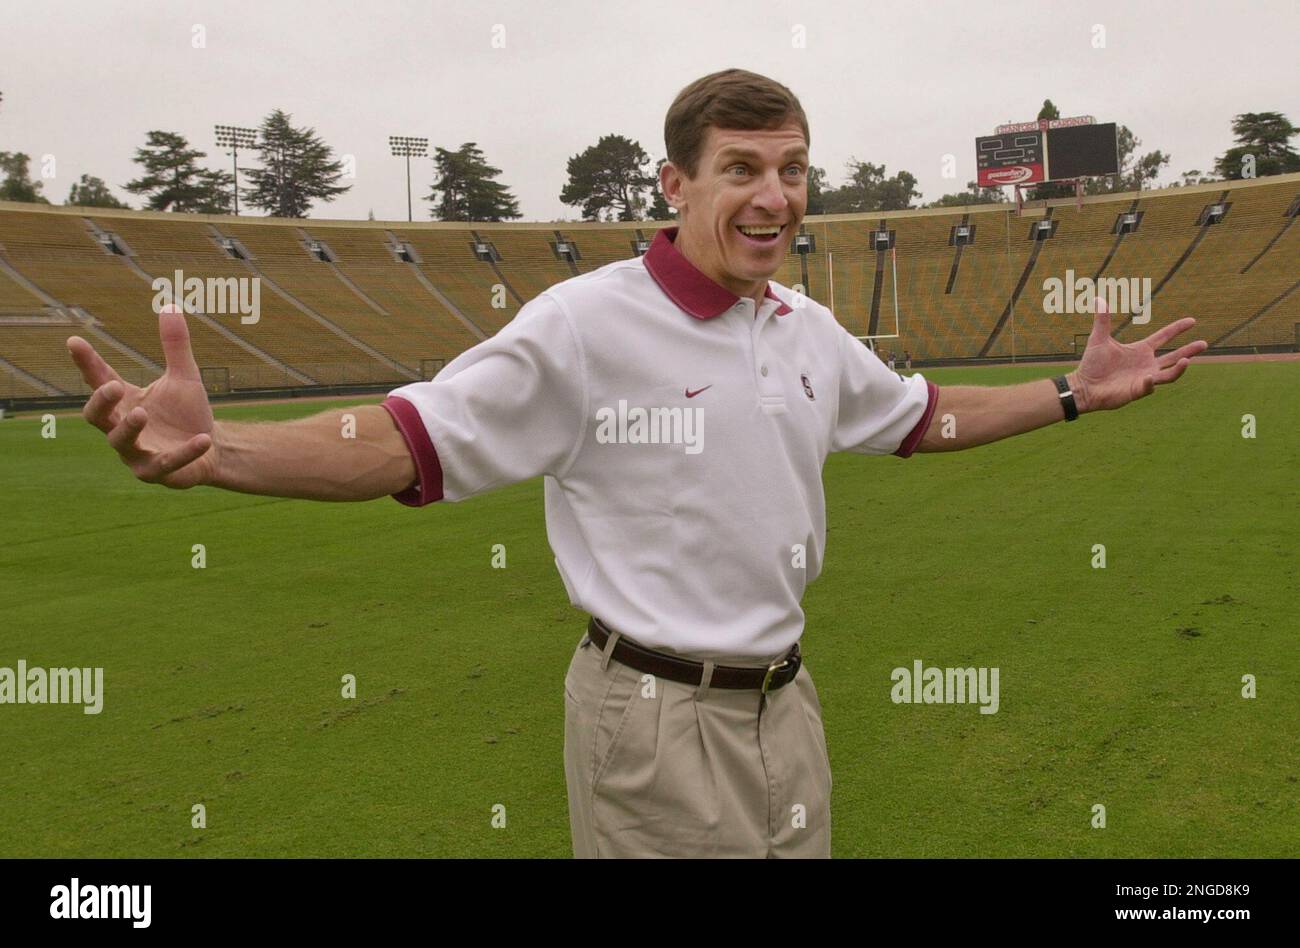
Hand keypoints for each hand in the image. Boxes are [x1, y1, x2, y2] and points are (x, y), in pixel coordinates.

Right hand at [68, 305, 217, 487]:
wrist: (212, 450)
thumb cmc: (188, 414)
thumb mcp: (184, 376)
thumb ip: (175, 346)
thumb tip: (170, 305)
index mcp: (125, 402)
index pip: (100, 380)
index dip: (87, 363)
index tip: (74, 341)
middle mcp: (122, 428)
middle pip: (96, 416)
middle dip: (100, 401)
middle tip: (111, 385)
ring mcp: (137, 453)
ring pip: (121, 442)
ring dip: (129, 427)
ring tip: (141, 411)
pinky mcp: (159, 472)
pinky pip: (168, 462)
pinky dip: (185, 451)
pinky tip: (204, 438)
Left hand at [1067, 299, 1207, 412]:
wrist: (1083, 387)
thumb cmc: (1092, 365)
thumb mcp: (1099, 339)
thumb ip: (1102, 320)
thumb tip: (1099, 298)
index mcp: (1141, 350)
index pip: (1164, 337)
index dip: (1177, 329)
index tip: (1192, 320)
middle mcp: (1146, 364)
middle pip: (1174, 357)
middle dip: (1190, 351)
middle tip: (1204, 344)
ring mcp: (1144, 378)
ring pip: (1169, 374)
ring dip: (1178, 369)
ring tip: (1186, 361)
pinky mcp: (1137, 391)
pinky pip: (1149, 387)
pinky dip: (1151, 382)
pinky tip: (1149, 377)